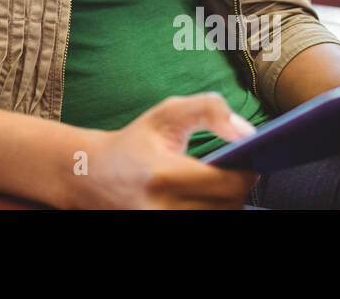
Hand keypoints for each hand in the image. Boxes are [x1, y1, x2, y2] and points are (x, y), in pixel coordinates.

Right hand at [71, 93, 258, 208]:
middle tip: (228, 172)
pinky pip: (203, 226)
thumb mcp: (166, 113)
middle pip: (229, 207)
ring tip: (213, 187)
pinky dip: (208, 211)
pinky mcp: (156, 230)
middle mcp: (161, 208)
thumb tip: (247, 133)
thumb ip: (210, 110)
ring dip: (223, 203)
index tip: (245, 162)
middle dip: (236, 189)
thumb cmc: (135, 142)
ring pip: (218, 218)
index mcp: (163, 175)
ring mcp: (159, 224)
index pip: (229, 184)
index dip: (246, 172)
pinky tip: (201, 199)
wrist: (91, 174)